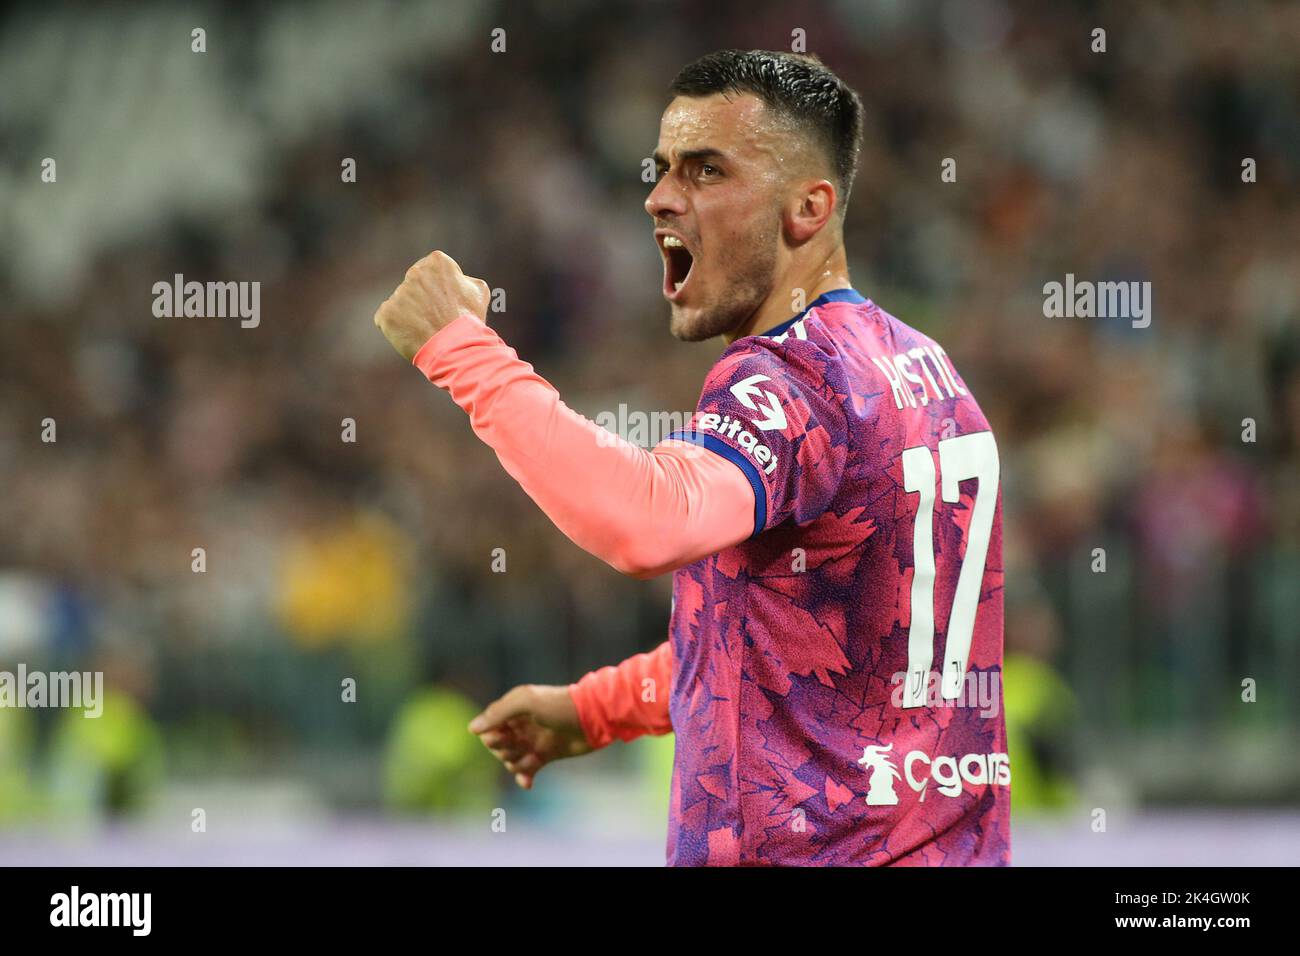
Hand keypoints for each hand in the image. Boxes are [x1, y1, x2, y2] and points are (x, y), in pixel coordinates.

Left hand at [374, 250, 490, 359]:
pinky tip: (413, 336)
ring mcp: (399, 293)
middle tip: (436, 318)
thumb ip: (463, 279)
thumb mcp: (478, 291)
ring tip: (427, 330)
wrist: (456, 349)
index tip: (446, 303)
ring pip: (401, 303)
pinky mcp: (386, 313)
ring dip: (410, 314)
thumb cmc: (469, 321)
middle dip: (422, 299)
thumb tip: (457, 279)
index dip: (439, 288)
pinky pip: (387, 319)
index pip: (431, 270)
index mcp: (437, 262)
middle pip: (414, 285)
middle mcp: (415, 273)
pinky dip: (397, 329)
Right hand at [468, 684, 593, 788]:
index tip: (504, 735)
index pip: (489, 728)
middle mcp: (521, 726)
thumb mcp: (526, 702)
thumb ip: (498, 713)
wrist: (594, 718)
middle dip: (505, 750)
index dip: (492, 736)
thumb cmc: (560, 706)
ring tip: (533, 758)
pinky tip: (528, 784)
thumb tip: (472, 729)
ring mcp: (533, 741)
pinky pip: (527, 771)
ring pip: (511, 760)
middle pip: (497, 746)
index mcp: (514, 709)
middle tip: (521, 745)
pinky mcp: (546, 756)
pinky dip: (525, 778)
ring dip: (517, 764)